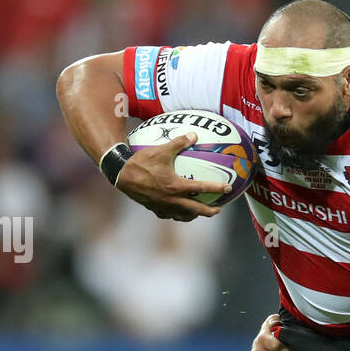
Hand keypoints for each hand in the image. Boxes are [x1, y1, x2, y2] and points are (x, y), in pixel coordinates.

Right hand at [115, 133, 232, 221]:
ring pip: (183, 216)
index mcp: (176, 186)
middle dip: (209, 211)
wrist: (120, 175)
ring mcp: (163, 206)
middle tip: (218, 209)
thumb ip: (179, 143)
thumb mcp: (161, 150)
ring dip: (193, 215)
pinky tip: (177, 211)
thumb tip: (194, 134)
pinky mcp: (154, 209)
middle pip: (196, 210)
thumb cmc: (141, 162)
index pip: (202, 188)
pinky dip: (176, 215)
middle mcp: (172, 200)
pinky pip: (169, 215)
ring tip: (199, 212)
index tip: (228, 189)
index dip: (217, 188)